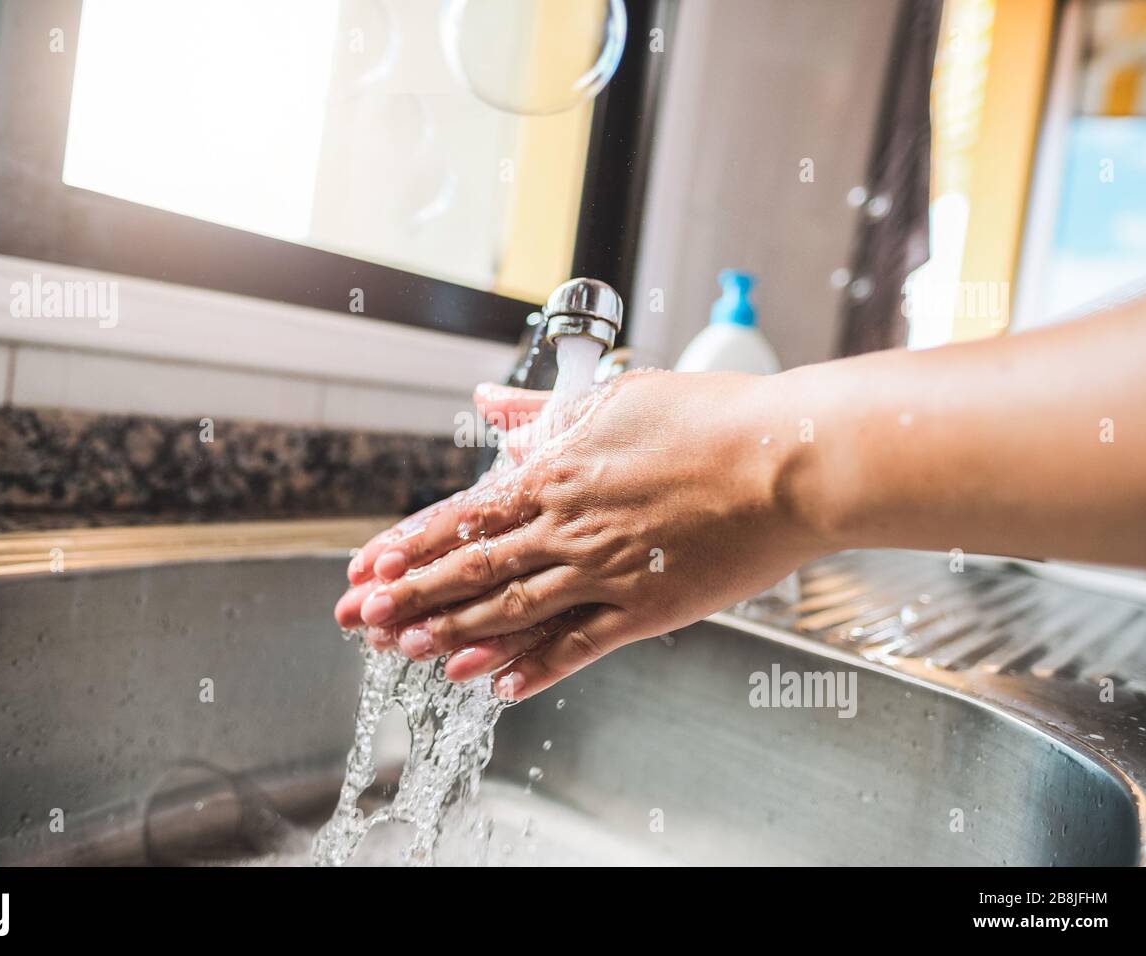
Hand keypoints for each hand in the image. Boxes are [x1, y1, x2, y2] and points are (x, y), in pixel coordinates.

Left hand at [334, 370, 824, 700]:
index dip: (409, 543)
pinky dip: (534, 666)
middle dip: (408, 595)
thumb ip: (542, 409)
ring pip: (510, 609)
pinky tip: (494, 685)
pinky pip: (578, 645)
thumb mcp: (613, 398)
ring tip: (405, 653)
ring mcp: (604, 572)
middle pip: (470, 568)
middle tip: (358, 618)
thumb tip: (486, 400)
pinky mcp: (647, 609)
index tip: (366, 564)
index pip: (463, 514)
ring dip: (452, 632)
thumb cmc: (707, 419)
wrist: (786, 458)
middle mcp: (567, 527)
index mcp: (556, 473)